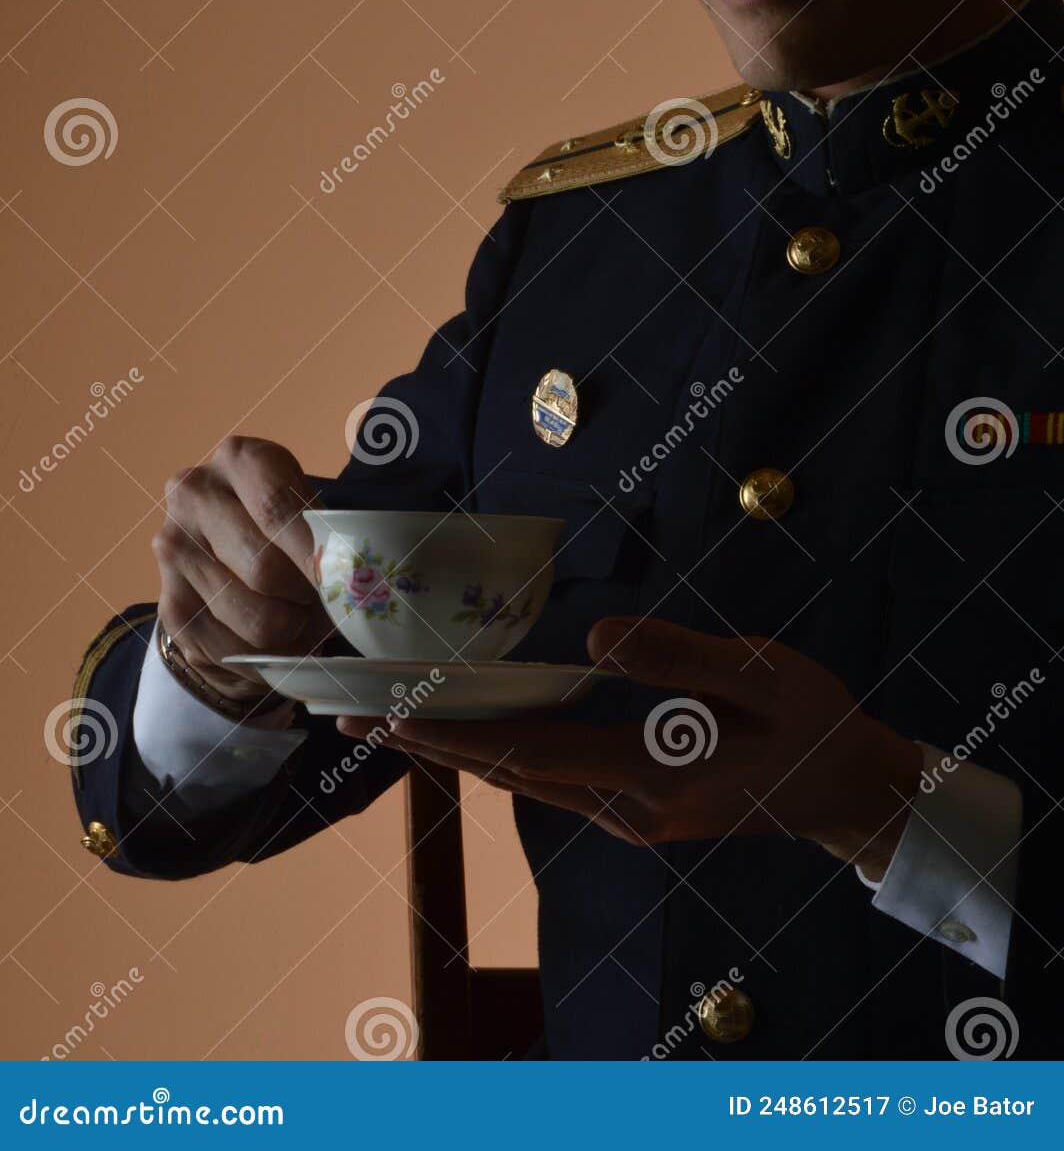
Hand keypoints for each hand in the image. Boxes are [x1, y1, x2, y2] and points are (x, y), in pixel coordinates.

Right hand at [151, 435, 332, 705]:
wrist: (224, 543)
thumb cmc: (283, 521)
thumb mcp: (308, 506)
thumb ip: (330, 535)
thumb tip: (358, 586)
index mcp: (239, 459)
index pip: (279, 508)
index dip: (316, 553)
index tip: (348, 585)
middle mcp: (195, 495)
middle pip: (265, 568)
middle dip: (309, 599)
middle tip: (330, 605)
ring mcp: (175, 549)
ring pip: (254, 618)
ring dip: (295, 634)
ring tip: (309, 622)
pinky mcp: (170, 603)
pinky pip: (233, 650)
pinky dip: (269, 658)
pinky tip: (283, 644)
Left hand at [336, 615, 921, 871]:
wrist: (851, 791)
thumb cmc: (812, 724)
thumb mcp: (759, 678)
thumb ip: (679, 658)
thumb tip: (596, 636)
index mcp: (652, 780)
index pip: (529, 753)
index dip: (453, 734)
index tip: (388, 717)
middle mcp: (627, 813)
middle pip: (508, 773)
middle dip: (429, 744)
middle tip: (349, 719)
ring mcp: (630, 819)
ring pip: (525, 782)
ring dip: (458, 751)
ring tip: (392, 721)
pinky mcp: (636, 811)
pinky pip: (553, 780)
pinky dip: (503, 753)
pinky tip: (476, 730)